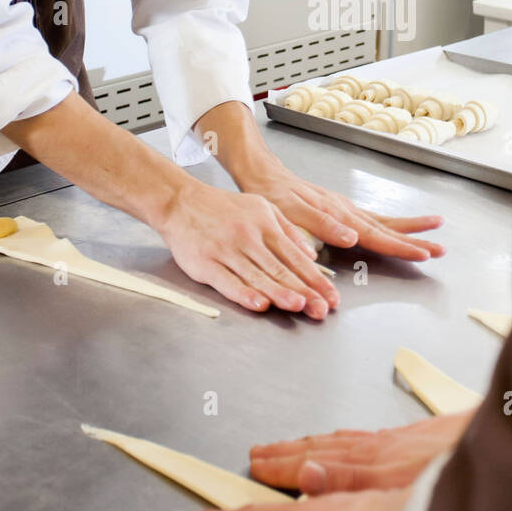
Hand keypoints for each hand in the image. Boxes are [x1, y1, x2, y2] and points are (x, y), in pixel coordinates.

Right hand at [154, 178, 337, 318]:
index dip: (315, 278)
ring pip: (257, 276)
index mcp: (265, 225)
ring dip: (279, 293)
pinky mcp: (205, 263)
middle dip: (305, 290)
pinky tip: (259, 303)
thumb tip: (312, 254)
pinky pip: (227, 281)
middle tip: (322, 308)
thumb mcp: (261, 207)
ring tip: (299, 305)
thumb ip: (288, 230)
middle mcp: (248, 237)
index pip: (295, 256)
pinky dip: (244, 293)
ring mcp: (226, 251)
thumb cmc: (223, 208)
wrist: (181, 202)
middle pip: (280, 268)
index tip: (330, 295)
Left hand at [240, 166, 445, 262]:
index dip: (401, 247)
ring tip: (435, 227)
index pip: (376, 235)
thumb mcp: (289, 211)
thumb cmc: (272, 195)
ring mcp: (345, 208)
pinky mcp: (341, 209)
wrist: (263, 175)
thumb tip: (352, 237)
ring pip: (383, 221)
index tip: (424, 253)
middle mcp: (346, 210)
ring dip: (409, 228)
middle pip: (387, 228)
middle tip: (442, 249)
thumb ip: (320, 225)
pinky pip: (372, 218)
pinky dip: (390, 223)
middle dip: (415, 240)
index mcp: (337, 214)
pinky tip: (399, 227)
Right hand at [249, 411, 474, 491]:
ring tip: (294, 447)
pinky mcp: (426, 438)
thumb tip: (305, 476)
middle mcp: (385, 447)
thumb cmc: (461, 466)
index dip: (284, 464)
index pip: (318, 461)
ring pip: (349, 442)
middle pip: (328, 448)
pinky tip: (354, 444)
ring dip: (317, 446)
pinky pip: (373, 438)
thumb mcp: (403, 483)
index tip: (255, 464)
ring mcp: (405, 441)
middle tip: (259, 453)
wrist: (510, 434)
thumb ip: (353, 479)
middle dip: (291, 451)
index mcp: (376, 460)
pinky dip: (351, 442)